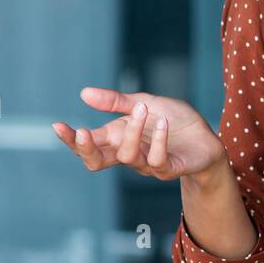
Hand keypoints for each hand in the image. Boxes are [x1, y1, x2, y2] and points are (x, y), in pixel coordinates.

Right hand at [52, 87, 226, 181]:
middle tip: (83, 132)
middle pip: (96, 162)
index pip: (87, 144)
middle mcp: (128, 153)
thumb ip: (115, 102)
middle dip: (85, 150)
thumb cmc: (172, 121)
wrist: (205, 137)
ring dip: (132, 132)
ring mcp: (148, 164)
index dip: (71, 139)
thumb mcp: (144, 103)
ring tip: (142, 108)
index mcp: (117, 137)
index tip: (57, 125)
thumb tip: (84, 93)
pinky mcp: (170, 168)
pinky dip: (158, 141)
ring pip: (127, 157)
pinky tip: (162, 123)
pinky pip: (157, 162)